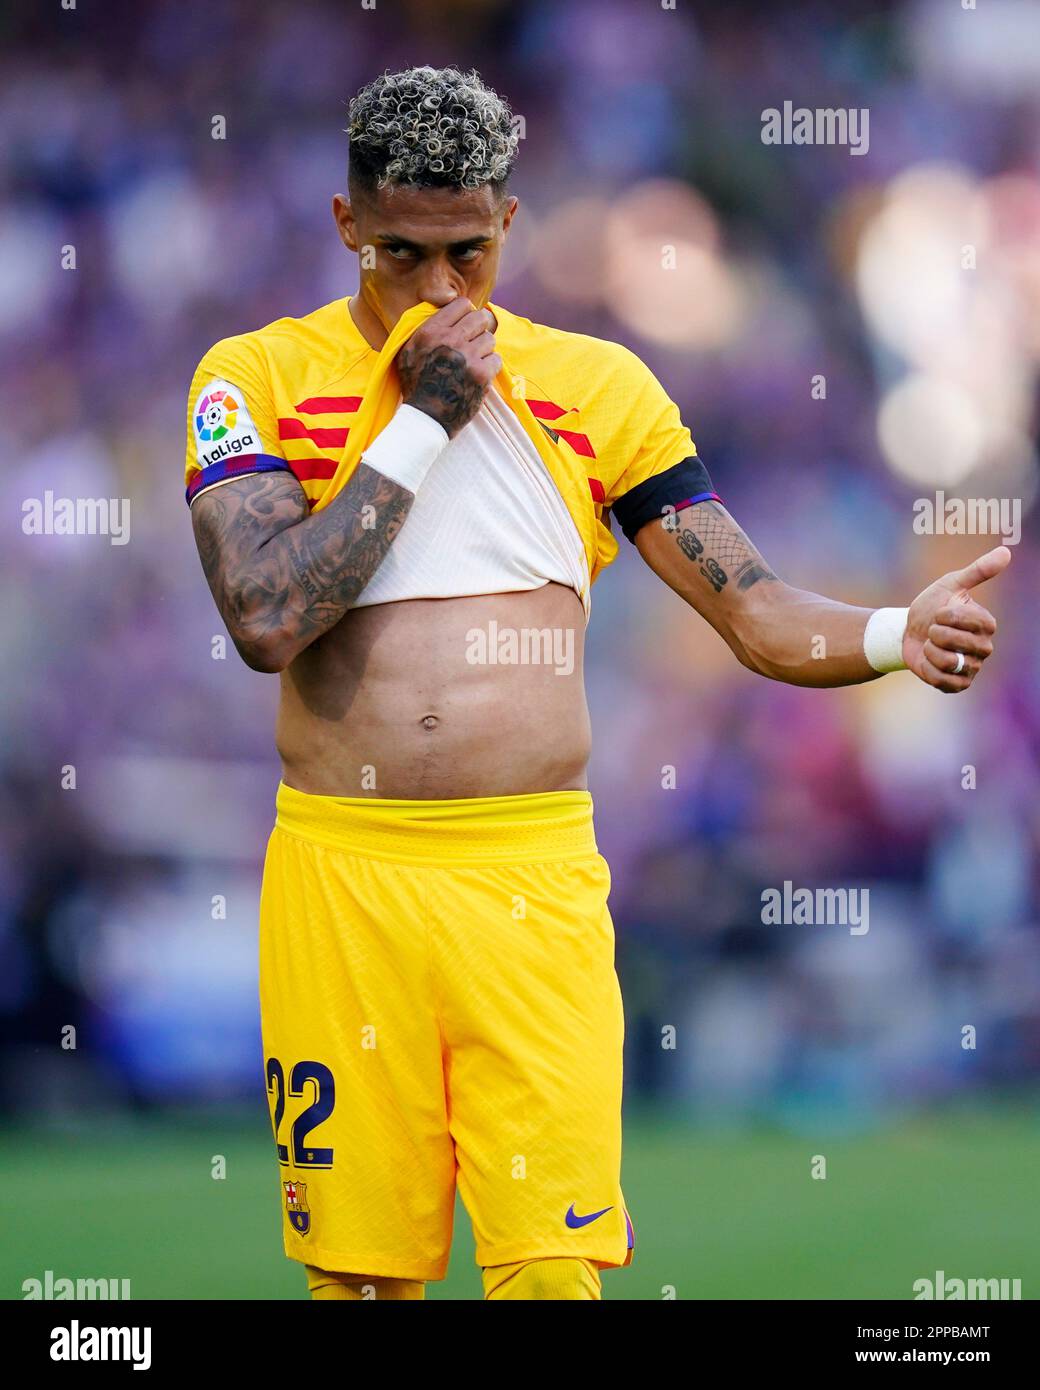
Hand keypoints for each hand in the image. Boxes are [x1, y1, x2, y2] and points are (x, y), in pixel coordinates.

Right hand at [396, 299, 500, 438]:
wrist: (425, 418)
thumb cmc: (416, 385)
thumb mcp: (408, 352)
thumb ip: (425, 330)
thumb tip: (444, 308)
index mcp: (430, 332)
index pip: (461, 304)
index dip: (466, 313)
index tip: (466, 325)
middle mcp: (449, 340)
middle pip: (480, 318)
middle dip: (480, 329)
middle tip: (474, 342)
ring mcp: (467, 357)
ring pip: (490, 338)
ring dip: (484, 350)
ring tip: (473, 362)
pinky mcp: (481, 374)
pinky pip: (496, 359)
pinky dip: (490, 368)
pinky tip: (478, 375)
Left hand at [902, 546, 1010, 691]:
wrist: (907, 631)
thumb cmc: (931, 606)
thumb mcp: (950, 584)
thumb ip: (978, 571)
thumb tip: (1006, 552)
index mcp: (987, 624)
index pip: (970, 620)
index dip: (946, 616)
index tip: (939, 612)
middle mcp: (984, 647)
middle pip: (957, 642)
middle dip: (935, 633)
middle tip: (933, 630)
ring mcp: (972, 667)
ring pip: (948, 662)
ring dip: (930, 651)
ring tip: (931, 645)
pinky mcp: (958, 684)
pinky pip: (941, 680)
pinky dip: (927, 669)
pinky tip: (928, 660)